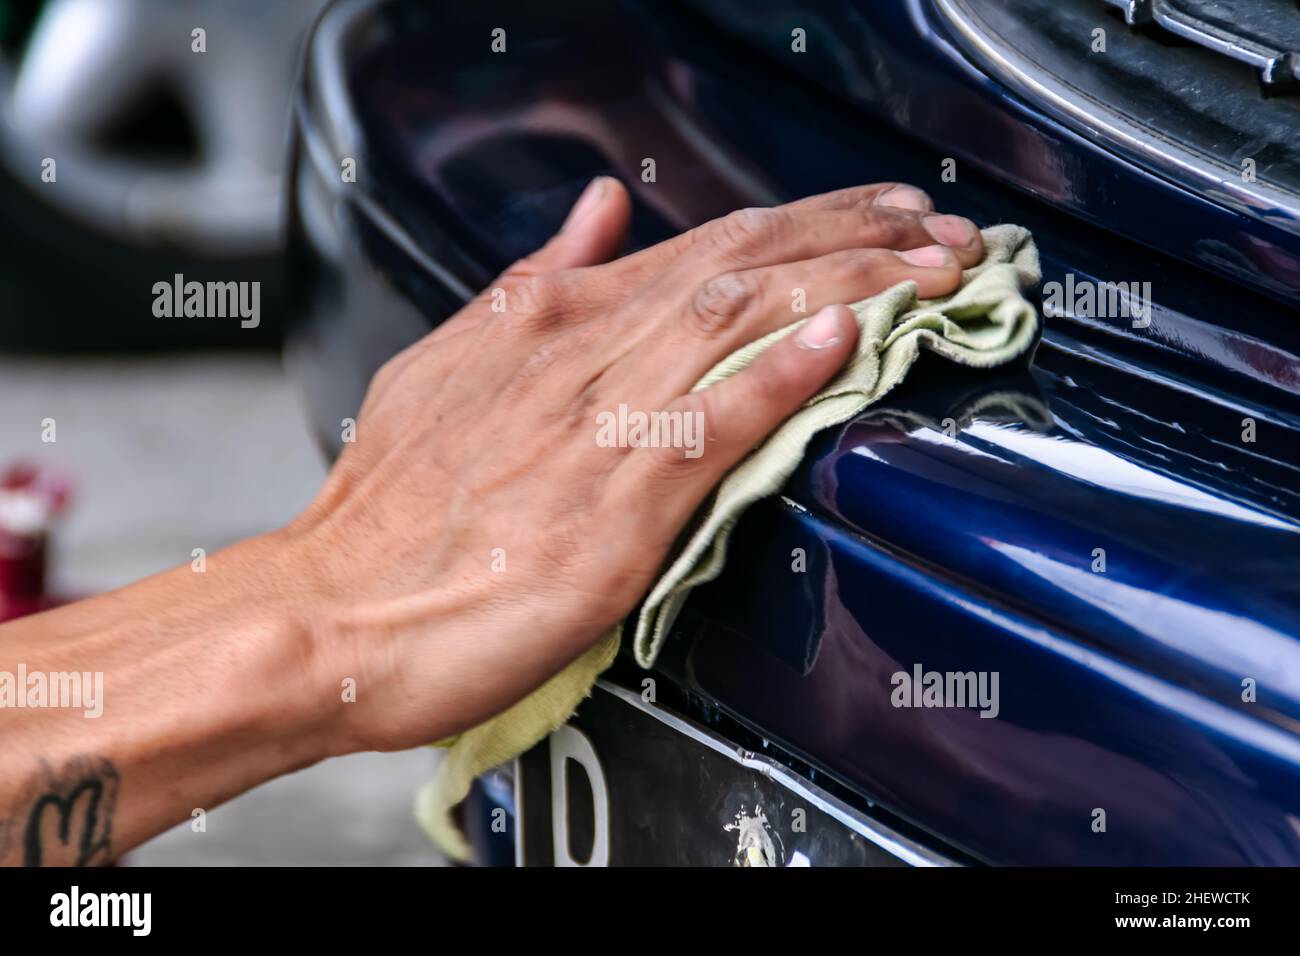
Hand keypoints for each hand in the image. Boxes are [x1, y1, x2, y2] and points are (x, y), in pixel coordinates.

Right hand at [282, 177, 984, 751]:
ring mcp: (600, 424)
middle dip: (855, 235)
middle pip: (742, 265)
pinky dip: (785, 371)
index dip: (806, 223)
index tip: (876, 216)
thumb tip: (598, 214)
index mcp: (548, 323)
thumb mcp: (448, 364)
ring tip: (937, 267)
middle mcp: (580, 356)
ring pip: (743, 321)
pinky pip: (714, 417)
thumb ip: (533, 286)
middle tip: (941, 228)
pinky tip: (849, 337)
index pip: (704, 245)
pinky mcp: (612, 505)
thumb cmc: (386, 513)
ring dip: (853, 284)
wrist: (332, 611)